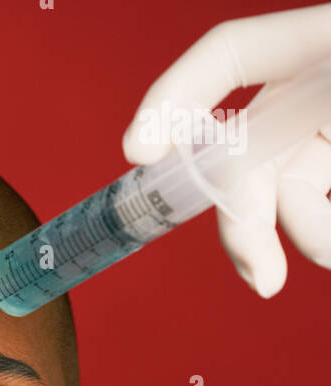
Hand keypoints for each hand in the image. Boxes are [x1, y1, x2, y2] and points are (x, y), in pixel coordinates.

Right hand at [122, 5, 330, 295]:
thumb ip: (271, 146)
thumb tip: (210, 172)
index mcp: (317, 43)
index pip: (228, 55)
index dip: (175, 97)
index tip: (141, 153)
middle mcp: (314, 85)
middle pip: (247, 146)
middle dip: (242, 213)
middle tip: (259, 274)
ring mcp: (326, 127)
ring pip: (283, 188)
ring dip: (300, 231)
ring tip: (330, 251)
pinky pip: (312, 208)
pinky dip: (318, 234)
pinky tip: (330, 249)